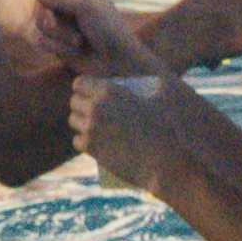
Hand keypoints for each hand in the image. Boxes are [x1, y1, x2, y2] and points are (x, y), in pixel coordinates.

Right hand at [11, 0, 150, 74]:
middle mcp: (67, 3)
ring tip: (79, 42)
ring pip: (42, 22)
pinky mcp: (57, 42)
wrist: (117, 61)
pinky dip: (58, 47)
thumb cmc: (109, 28)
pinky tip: (73, 52)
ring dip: (61, 35)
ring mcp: (62, 23)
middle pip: (43, 1)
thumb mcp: (88, 8)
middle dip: (55, 19)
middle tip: (76, 32)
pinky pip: (43, 40)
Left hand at [68, 68, 169, 189]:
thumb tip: (153, 78)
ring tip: (91, 125)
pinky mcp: (93, 150)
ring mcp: (92, 130)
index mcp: (109, 91)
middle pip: (74, 102)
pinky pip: (78, 142)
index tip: (91, 92)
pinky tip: (89, 141)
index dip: (84, 87)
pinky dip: (83, 141)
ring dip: (81, 122)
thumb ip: (156, 81)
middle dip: (81, 105)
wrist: (164, 161)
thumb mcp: (164, 95)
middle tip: (93, 110)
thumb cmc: (167, 127)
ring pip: (74, 122)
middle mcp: (95, 108)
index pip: (80, 83)